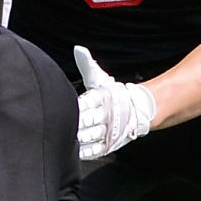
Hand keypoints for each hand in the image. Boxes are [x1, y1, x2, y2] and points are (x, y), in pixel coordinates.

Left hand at [74, 45, 155, 159]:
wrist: (135, 111)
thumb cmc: (111, 93)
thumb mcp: (99, 78)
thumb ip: (87, 65)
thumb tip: (78, 49)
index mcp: (103, 97)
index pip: (89, 101)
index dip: (80, 106)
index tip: (72, 107)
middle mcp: (107, 114)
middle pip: (89, 120)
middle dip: (77, 123)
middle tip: (65, 125)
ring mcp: (109, 130)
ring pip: (91, 136)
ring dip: (79, 138)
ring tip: (67, 138)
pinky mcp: (109, 144)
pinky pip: (96, 149)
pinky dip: (85, 151)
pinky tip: (75, 150)